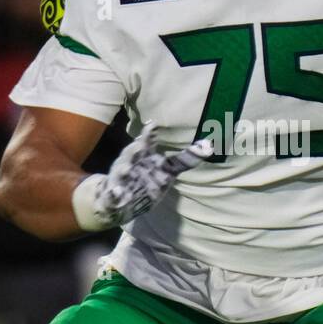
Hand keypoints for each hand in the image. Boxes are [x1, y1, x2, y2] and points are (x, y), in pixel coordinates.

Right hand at [76, 123, 212, 230]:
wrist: (117, 199)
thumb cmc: (146, 178)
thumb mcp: (167, 170)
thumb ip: (186, 159)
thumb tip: (210, 146)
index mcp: (143, 155)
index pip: (147, 141)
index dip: (149, 133)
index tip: (153, 124)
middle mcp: (130, 163)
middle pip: (131, 153)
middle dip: (134, 148)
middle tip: (140, 143)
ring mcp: (120, 178)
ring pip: (120, 171)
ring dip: (124, 169)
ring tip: (129, 169)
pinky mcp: (113, 195)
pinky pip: (112, 194)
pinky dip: (114, 194)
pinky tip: (118, 194)